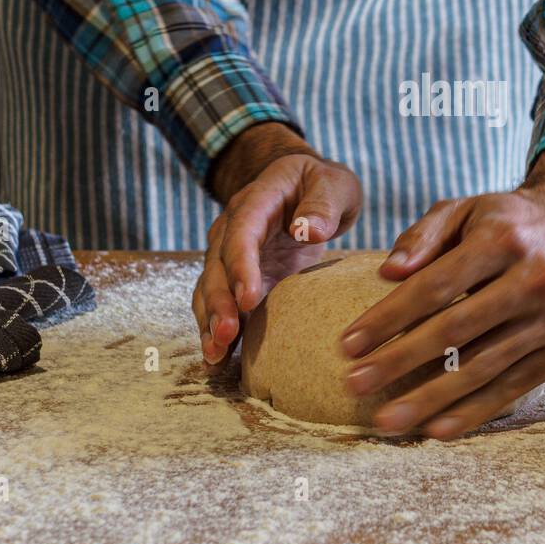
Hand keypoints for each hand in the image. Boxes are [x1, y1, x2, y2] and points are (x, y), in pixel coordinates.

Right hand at [193, 122, 361, 363]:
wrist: (303, 185)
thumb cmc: (321, 184)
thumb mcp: (333, 184)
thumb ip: (323, 204)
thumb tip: (307, 231)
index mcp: (257, 200)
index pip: (242, 232)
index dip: (241, 265)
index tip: (248, 296)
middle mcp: (233, 228)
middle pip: (217, 266)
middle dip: (219, 302)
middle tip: (226, 335)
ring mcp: (231, 255)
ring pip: (210, 289)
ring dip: (211, 322)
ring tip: (216, 355)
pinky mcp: (238, 278)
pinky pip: (221, 304)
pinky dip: (217, 330)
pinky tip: (218, 359)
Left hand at [341, 146, 544, 437]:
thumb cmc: (508, 222)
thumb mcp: (466, 209)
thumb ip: (424, 235)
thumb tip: (387, 273)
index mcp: (502, 240)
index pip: (435, 285)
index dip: (389, 318)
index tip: (349, 344)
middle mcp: (534, 280)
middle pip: (455, 331)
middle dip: (399, 362)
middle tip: (355, 385)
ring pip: (482, 367)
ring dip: (430, 398)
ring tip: (388, 420)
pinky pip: (513, 388)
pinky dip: (474, 411)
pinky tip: (437, 428)